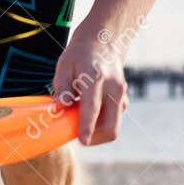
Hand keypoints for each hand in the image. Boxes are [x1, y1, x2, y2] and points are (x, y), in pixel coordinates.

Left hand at [53, 30, 128, 145]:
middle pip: (111, 125)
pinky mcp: (124, 101)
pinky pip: (114, 120)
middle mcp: (114, 88)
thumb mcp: (65, 65)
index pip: (93, 106)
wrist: (103, 43)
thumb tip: (59, 108)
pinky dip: (101, 123)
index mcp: (96, 77)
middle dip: (94, 138)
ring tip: (80, 119)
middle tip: (76, 136)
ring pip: (114, 127)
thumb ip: (62, 87)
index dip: (87, 126)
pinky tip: (90, 113)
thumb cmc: (80, 55)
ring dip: (97, 131)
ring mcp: (122, 95)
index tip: (83, 141)